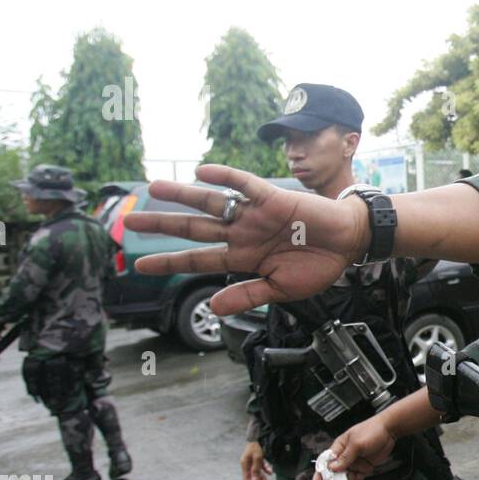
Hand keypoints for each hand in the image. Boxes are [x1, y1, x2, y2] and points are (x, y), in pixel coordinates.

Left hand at [122, 164, 369, 314]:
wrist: (348, 244)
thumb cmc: (319, 266)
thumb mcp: (282, 290)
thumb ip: (248, 295)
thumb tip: (213, 308)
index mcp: (244, 257)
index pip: (198, 259)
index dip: (169, 262)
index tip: (140, 266)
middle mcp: (243, 233)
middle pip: (195, 228)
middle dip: (163, 225)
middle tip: (130, 221)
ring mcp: (254, 215)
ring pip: (212, 203)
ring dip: (183, 195)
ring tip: (154, 187)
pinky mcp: (271, 198)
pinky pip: (244, 185)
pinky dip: (226, 177)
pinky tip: (202, 171)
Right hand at [240, 441, 270, 479]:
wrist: (258, 435)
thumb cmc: (256, 447)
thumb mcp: (257, 458)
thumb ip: (256, 469)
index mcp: (245, 464)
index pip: (247, 477)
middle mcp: (247, 463)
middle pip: (252, 476)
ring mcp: (252, 460)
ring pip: (257, 471)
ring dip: (262, 477)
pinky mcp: (257, 457)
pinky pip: (260, 466)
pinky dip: (265, 469)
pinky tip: (270, 472)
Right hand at [311, 411, 397, 479]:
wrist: (389, 430)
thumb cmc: (371, 431)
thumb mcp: (357, 443)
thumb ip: (346, 456)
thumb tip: (332, 468)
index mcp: (338, 448)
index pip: (325, 463)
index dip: (320, 475)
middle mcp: (344, 457)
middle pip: (334, 476)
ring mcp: (354, 464)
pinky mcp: (364, 468)